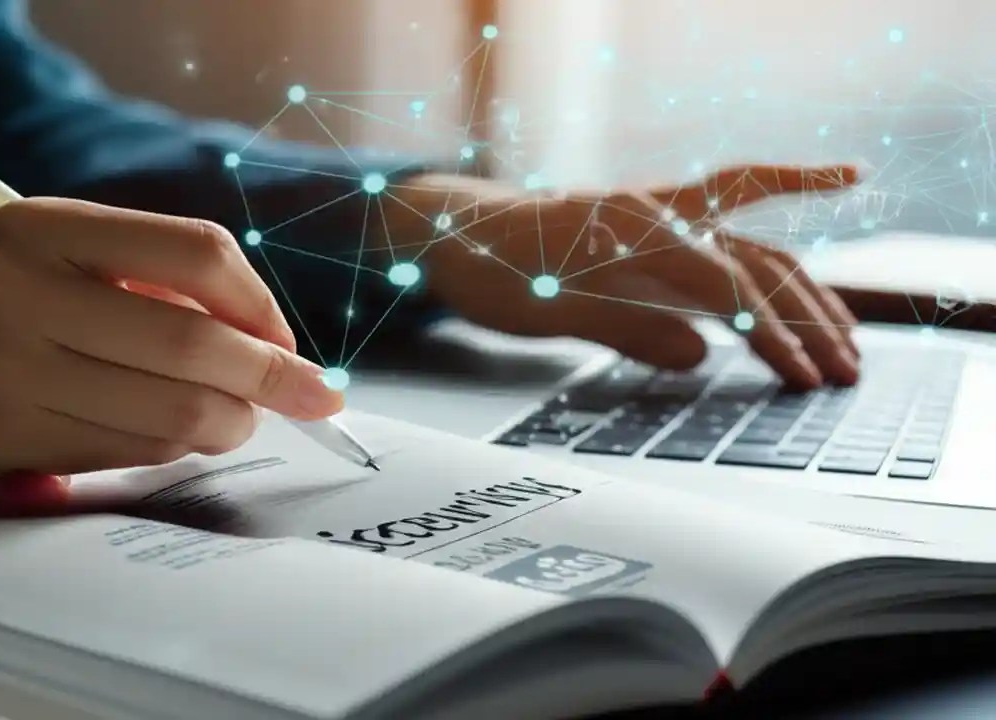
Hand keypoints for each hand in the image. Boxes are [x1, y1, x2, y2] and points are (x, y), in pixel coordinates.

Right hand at [0, 198, 343, 513]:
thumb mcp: (57, 256)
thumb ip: (155, 279)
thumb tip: (272, 339)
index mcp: (44, 227)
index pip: (196, 253)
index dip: (262, 304)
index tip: (287, 340)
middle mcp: (21, 293)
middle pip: (196, 346)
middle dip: (273, 380)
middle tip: (311, 396)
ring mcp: (6, 371)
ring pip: (173, 414)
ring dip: (228, 423)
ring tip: (231, 416)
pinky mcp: (4, 440)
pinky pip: (132, 453)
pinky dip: (173, 448)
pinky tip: (167, 435)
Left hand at [401, 166, 861, 387]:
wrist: (459, 232)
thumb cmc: (492, 269)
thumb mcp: (544, 309)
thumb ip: (622, 326)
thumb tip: (699, 353)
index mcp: (631, 228)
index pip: (723, 285)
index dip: (769, 334)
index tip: (803, 375)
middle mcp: (658, 212)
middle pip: (755, 263)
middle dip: (808, 319)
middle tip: (847, 373)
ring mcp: (663, 215)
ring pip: (754, 247)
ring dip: (806, 293)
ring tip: (849, 341)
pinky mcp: (662, 226)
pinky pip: (738, 220)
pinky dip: (781, 223)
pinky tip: (839, 182)